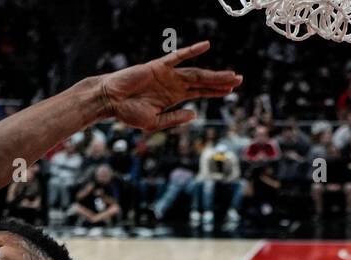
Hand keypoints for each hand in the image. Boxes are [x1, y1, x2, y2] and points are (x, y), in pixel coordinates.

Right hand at [100, 41, 241, 131]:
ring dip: (213, 74)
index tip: (231, 91)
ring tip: (231, 75)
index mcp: (173, 97)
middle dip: (221, 81)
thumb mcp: (155, 122)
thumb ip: (175, 118)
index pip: (199, 93)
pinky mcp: (159, 66)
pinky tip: (206, 46)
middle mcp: (173, 84)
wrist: (110, 102)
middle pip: (202, 82)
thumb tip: (195, 115)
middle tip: (240, 79)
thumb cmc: (128, 113)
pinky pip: (178, 56)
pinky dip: (192, 51)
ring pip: (195, 73)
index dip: (215, 92)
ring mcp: (167, 74)